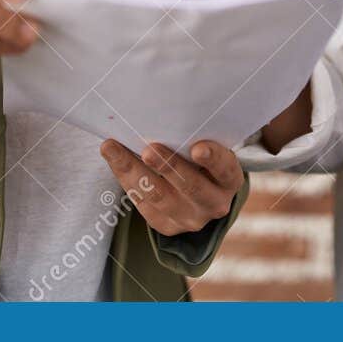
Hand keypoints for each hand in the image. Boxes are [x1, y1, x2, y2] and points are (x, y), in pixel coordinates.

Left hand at [99, 139, 242, 235]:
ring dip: (133, 170)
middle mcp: (214, 203)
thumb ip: (195, 137)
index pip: (225, 169)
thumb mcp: (209, 148)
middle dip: (168, 166)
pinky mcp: (167, 226)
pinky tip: (113, 158)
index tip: (198, 148)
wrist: (199, 193)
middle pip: (190, 186)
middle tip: (149, 149)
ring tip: (114, 149)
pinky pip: (143, 204)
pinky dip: (125, 178)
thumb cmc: (202, 160)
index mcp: (229, 180)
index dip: (212, 159)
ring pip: (158, 196)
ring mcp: (190, 218)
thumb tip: (161, 115)